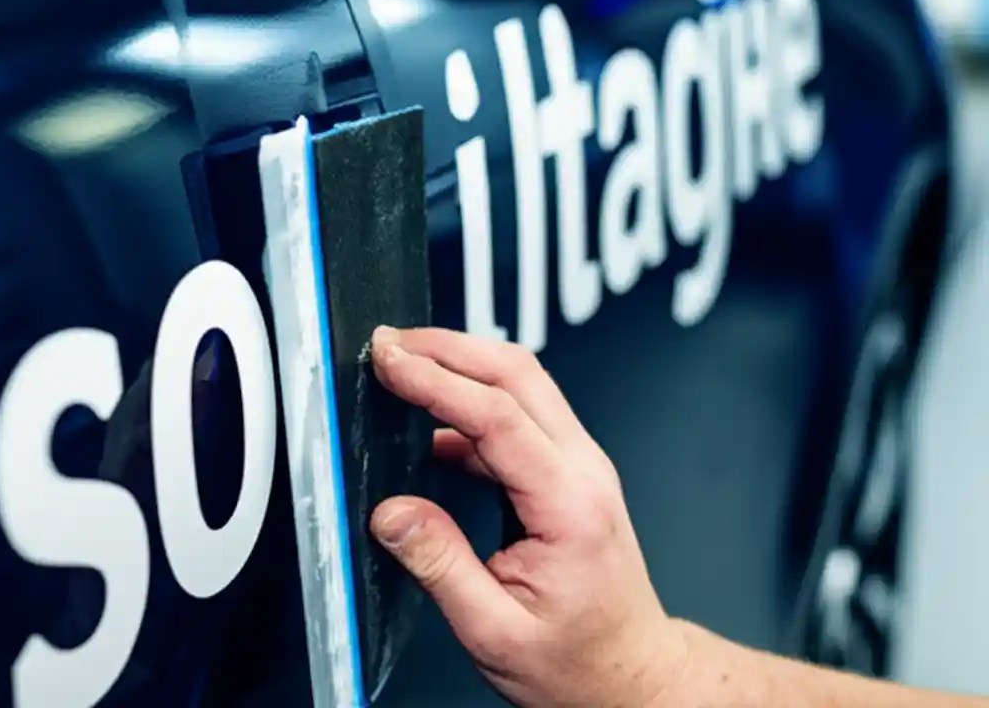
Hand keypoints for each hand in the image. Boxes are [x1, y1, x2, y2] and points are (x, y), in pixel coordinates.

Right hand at [368, 326, 687, 707]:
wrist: (630, 677)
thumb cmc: (577, 664)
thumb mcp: (495, 632)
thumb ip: (439, 566)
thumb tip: (391, 512)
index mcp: (569, 506)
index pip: (497, 415)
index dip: (436, 380)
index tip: (389, 361)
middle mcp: (584, 472)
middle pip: (517, 373)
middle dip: (447, 347)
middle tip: (388, 344)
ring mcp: (580, 467)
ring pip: (521, 385)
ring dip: (460, 366)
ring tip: (400, 370)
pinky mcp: (567, 473)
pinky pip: (518, 417)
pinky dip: (469, 403)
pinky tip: (428, 425)